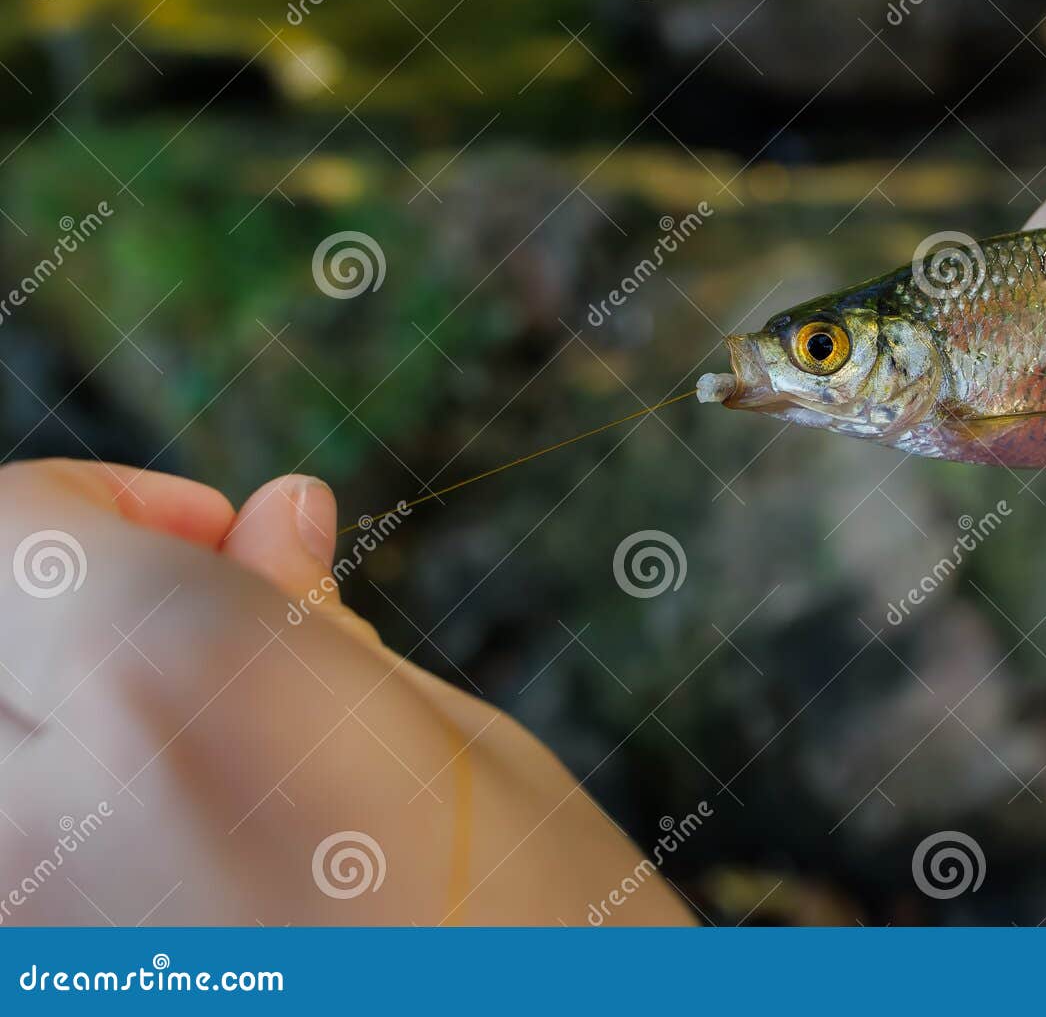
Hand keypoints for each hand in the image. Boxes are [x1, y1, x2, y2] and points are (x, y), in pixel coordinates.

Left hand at [0, 459, 691, 924]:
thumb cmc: (561, 959)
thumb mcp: (466, 755)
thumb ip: (318, 632)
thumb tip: (272, 515)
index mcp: (172, 698)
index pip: (14, 524)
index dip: (114, 507)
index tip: (215, 542)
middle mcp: (29, 831)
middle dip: (69, 611)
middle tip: (203, 638)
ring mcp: (21, 953)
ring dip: (61, 733)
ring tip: (206, 767)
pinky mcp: (45, 1004)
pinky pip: (19, 882)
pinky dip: (71, 834)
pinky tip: (191, 862)